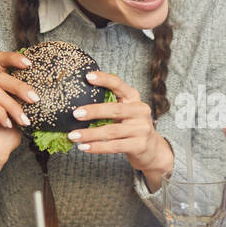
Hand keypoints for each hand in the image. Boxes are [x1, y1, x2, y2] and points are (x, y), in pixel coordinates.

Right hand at [0, 50, 38, 175]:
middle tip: (35, 99)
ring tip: (23, 121)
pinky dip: (0, 112)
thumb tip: (44, 91)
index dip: (13, 58)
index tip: (30, 64)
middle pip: (0, 76)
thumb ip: (25, 102)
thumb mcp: (20, 115)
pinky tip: (6, 124)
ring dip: (13, 106)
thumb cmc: (3, 138)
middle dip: (20, 87)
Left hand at [67, 70, 173, 188]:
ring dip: (90, 134)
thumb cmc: (131, 127)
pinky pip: (114, 146)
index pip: (119, 85)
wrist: (152, 149)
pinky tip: (84, 147)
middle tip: (75, 114)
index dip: (104, 80)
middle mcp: (140, 111)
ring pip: (112, 131)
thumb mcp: (125, 112)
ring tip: (73, 136)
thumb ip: (109, 105)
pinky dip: (97, 147)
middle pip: (115, 109)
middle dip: (93, 111)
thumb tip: (76, 104)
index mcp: (134, 98)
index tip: (88, 76)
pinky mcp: (139, 145)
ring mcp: (141, 129)